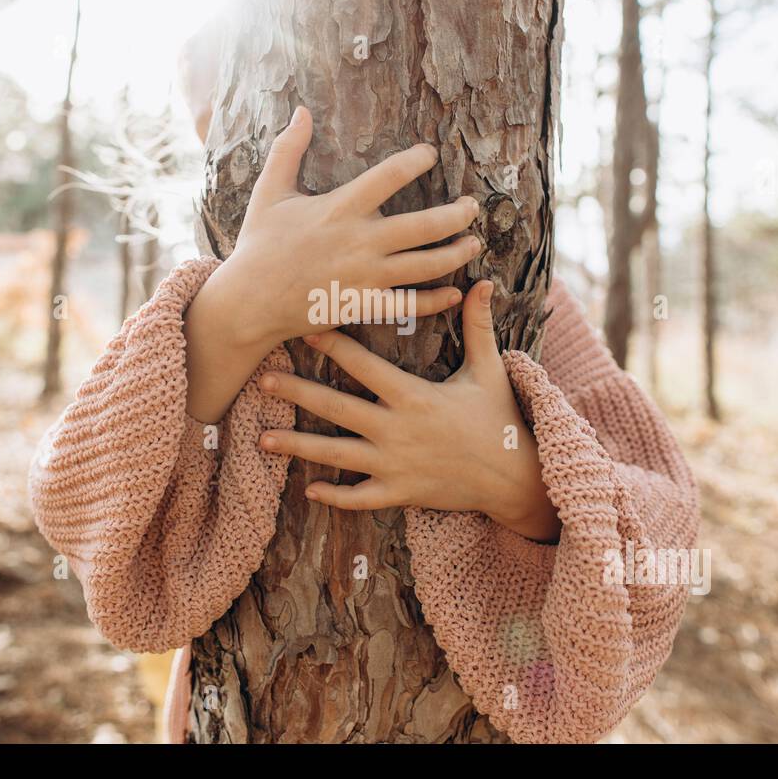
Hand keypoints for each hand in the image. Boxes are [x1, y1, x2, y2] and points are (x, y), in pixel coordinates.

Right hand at [183, 106, 479, 421]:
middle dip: (457, 214)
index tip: (430, 153)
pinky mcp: (362, 306)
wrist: (247, 301)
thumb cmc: (258, 245)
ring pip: (425, 265)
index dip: (416, 159)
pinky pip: (408, 306)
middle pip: (424, 225)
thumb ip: (288, 150)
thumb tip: (301, 111)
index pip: (390, 175)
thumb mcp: (269, 192)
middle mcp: (359, 241)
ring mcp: (364, 277)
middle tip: (473, 206)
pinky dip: (435, 301)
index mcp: (340, 208)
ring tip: (474, 243)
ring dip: (456, 253)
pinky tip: (454, 292)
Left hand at [256, 280, 560, 541]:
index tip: (303, 328)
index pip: (364, 366)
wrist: (514, 476)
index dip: (332, 346)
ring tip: (264, 440)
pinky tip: (308, 489)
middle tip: (262, 380)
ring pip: (336, 455)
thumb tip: (483, 282)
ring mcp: (395, 465)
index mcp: (413, 396)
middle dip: (297, 393)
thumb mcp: (490, 370)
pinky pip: (359, 496)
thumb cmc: (499, 418)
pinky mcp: (400, 493)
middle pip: (336, 408)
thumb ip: (478, 327)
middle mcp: (397, 430)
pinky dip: (334, 494)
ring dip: (298, 447)